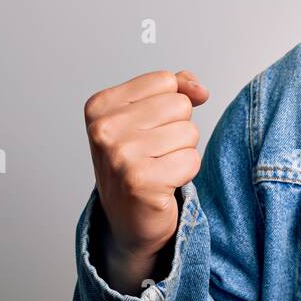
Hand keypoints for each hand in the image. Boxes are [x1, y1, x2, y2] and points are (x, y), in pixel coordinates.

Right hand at [84, 70, 208, 267]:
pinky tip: (163, 184)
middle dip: (178, 129)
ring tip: (159, 168)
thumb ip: (175, 89)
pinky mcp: (141, 181)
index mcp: (100, 106)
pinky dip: (186, 173)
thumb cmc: (139, 163)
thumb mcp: (148, 117)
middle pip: (179, 105)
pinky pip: (192, 160)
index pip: (164, 80)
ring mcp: (120, 156)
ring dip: (182, 152)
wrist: (129, 220)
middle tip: (155, 153)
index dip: (170, 106)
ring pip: (189, 132)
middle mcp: (104, 129)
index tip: (148, 130)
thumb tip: (199, 89)